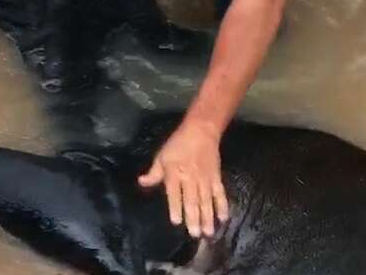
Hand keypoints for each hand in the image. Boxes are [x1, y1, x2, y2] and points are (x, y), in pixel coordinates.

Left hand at [138, 119, 229, 237]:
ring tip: (208, 232)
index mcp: (175, 173)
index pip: (175, 193)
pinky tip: (223, 218)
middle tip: (195, 234)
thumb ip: (154, 173)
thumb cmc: (178, 144)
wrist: (201, 131)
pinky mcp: (216, 177)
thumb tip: (142, 182)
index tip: (177, 221)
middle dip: (194, 218)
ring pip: (206, 201)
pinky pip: (220, 193)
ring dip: (208, 217)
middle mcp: (190, 178)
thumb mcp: (162, 156)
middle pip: (192, 200)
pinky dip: (222, 205)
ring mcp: (205, 179)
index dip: (176, 207)